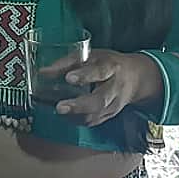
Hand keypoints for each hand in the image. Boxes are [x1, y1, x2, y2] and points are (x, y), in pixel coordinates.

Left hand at [45, 50, 162, 126]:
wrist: (135, 78)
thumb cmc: (108, 64)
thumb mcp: (91, 55)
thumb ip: (67, 63)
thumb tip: (43, 72)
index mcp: (111, 67)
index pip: (100, 72)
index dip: (85, 75)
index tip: (69, 78)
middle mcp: (115, 88)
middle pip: (99, 100)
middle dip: (78, 105)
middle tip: (59, 107)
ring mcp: (113, 105)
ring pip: (95, 115)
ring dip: (75, 116)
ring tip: (59, 112)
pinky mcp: (109, 116)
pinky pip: (92, 121)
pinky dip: (77, 120)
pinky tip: (65, 115)